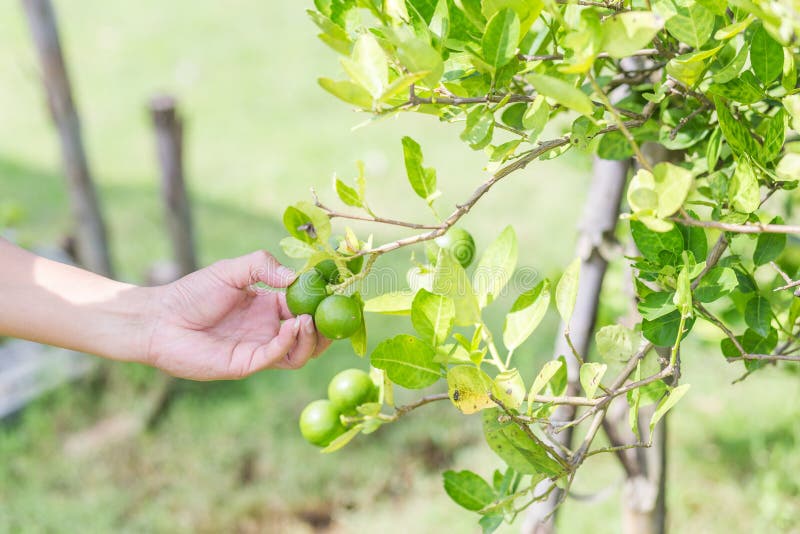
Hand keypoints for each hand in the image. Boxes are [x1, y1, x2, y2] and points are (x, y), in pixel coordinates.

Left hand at [145, 251, 329, 379]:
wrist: (159, 320)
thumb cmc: (191, 293)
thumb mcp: (231, 269)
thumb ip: (263, 266)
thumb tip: (295, 277)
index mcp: (269, 305)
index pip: (305, 306)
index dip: (321, 301)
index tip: (335, 291)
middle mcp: (268, 329)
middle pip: (309, 335)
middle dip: (325, 326)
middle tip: (334, 314)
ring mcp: (259, 348)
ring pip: (299, 353)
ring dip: (310, 338)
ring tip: (309, 320)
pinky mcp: (247, 364)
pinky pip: (277, 357)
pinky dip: (289, 342)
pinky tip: (291, 326)